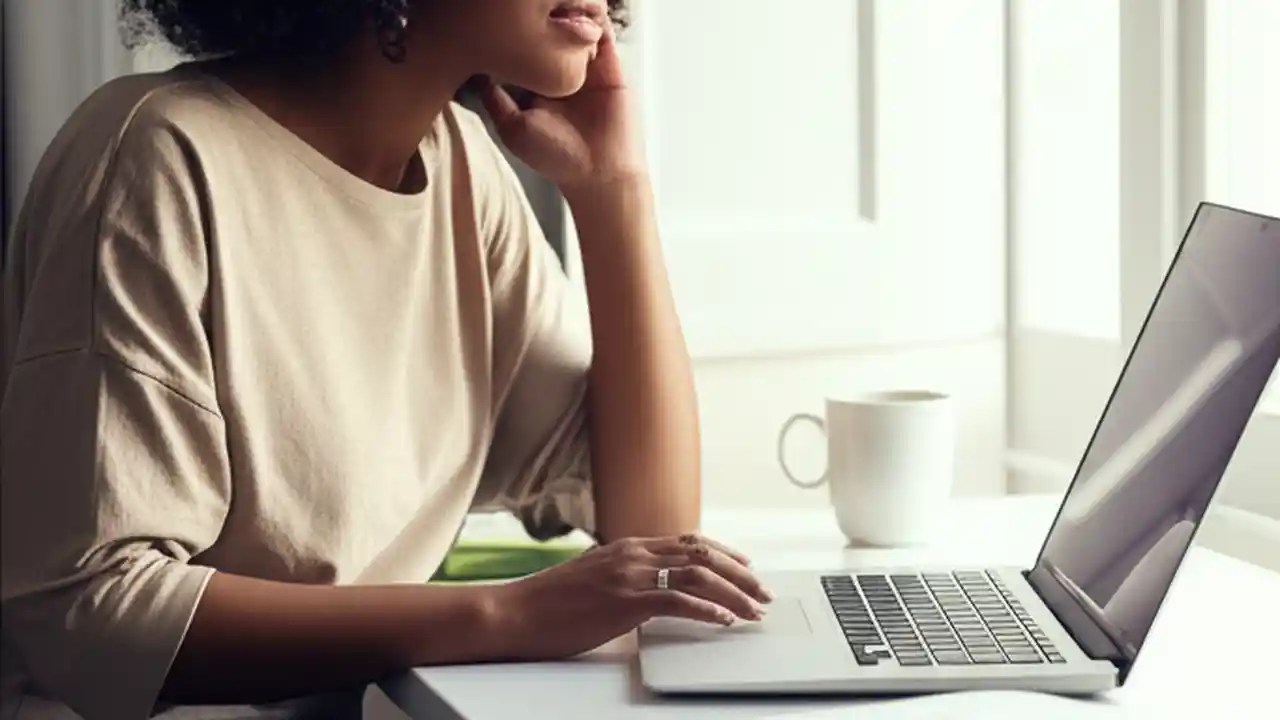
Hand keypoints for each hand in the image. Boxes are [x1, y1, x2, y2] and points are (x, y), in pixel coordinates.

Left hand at [480, 23, 646, 194]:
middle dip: (541, 20)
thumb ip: (494, 99)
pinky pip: (603, 35)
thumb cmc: (555, 156)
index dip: (515, 34)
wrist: (599, 172)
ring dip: (568, 16)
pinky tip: (580, 18)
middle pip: (550, 36)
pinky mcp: (610, 67)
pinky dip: (594, 20)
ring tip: (556, 8)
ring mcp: (586, 69)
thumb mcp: (511, 128)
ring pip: (577, 30)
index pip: (524, 50)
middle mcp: (561, 75)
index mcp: (536, 86)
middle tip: (530, 9)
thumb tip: (478, 69)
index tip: (503, 21)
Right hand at [492, 534, 773, 659]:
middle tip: (762, 591)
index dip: (722, 552)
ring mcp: (630, 575)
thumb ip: (621, 577)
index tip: (744, 566)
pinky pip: (678, 601)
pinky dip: (708, 609)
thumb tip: (645, 592)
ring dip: (733, 592)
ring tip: (754, 609)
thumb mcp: (590, 579)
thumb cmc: (546, 604)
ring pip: (697, 574)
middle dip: (739, 573)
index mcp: (626, 547)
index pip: (687, 541)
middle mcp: (633, 553)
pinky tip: (725, 619)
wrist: (515, 613)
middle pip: (701, 553)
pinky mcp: (625, 601)